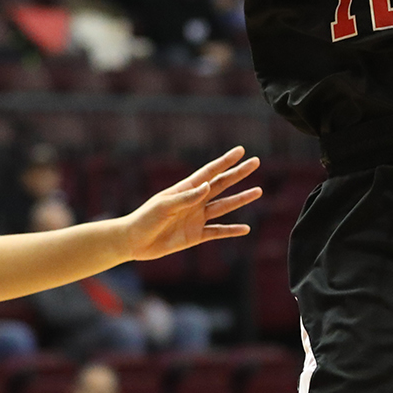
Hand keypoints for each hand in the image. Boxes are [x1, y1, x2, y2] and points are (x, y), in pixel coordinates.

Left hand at [121, 146, 261, 260]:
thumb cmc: (146, 218)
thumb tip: (208, 186)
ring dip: (241, 199)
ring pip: (224, 206)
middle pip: (222, 184)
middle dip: (239, 173)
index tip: (240, 150)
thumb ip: (186, 197)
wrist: (134, 241)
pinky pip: (218, 231)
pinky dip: (231, 230)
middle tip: (256, 162)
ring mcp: (197, 218)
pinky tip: (245, 229)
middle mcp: (195, 201)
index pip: (210, 172)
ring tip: (258, 191)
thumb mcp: (164, 205)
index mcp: (186, 189)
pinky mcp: (196, 235)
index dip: (225, 161)